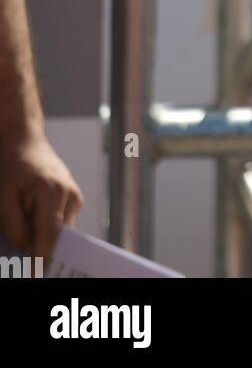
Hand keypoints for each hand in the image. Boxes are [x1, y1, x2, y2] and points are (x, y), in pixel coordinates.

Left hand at [0, 132, 83, 260]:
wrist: (26, 143)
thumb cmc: (13, 168)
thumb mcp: (4, 199)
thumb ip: (16, 228)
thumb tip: (28, 253)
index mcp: (52, 192)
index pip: (50, 236)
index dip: (41, 261)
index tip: (34, 279)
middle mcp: (70, 196)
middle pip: (59, 239)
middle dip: (42, 253)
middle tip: (27, 269)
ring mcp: (75, 198)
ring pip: (62, 235)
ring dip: (44, 240)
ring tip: (26, 233)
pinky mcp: (74, 201)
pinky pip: (62, 226)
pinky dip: (48, 232)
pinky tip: (34, 226)